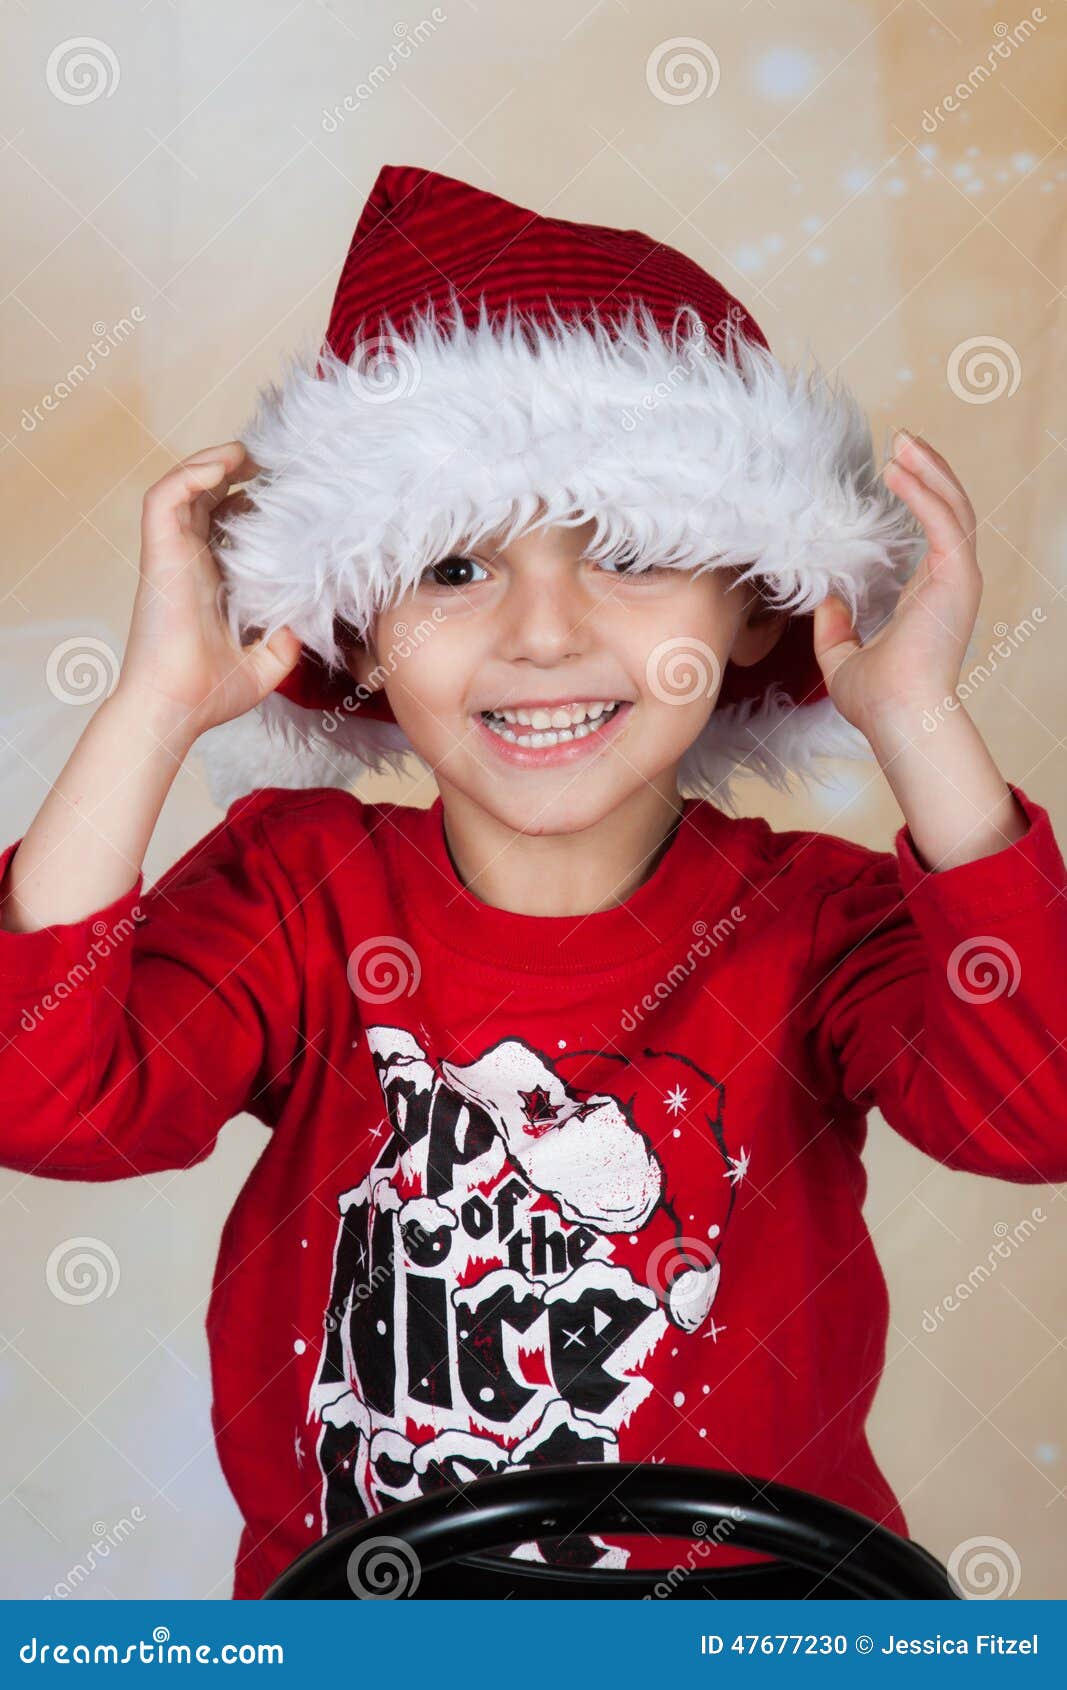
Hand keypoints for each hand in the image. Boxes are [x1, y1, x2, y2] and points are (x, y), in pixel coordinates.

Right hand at [115, 441, 301, 745]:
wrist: (177, 708)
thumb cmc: (210, 694)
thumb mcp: (268, 664)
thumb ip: (287, 640)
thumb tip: (310, 621)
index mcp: (211, 579)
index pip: (228, 523)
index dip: (255, 501)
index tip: (293, 492)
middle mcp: (191, 560)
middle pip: (209, 495)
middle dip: (239, 470)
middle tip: (278, 461)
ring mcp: (173, 553)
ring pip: (185, 484)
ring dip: (215, 460)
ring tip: (250, 452)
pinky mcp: (158, 551)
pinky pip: (165, 495)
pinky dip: (191, 472)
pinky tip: (225, 467)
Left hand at [812, 430, 980, 737]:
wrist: (897, 716)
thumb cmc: (877, 700)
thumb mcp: (842, 660)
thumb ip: (834, 631)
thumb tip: (824, 601)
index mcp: (929, 597)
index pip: (932, 533)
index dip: (918, 498)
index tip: (893, 471)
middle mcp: (950, 583)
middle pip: (949, 510)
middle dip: (928, 471)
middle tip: (902, 440)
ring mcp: (958, 579)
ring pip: (953, 507)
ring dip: (930, 470)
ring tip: (904, 441)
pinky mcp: (957, 578)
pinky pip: (943, 521)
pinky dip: (923, 491)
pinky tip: (898, 470)